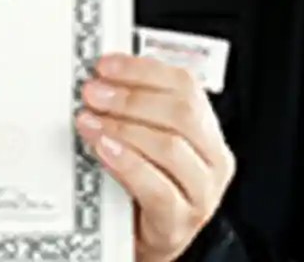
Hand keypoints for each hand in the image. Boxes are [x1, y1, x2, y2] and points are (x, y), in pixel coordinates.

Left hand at [75, 54, 235, 261]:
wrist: (145, 238)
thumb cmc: (146, 185)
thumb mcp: (149, 140)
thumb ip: (138, 109)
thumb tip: (104, 77)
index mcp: (207, 130)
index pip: (186, 85)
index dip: (143, 70)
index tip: (107, 65)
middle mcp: (212, 158)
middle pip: (179, 112)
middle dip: (130, 97)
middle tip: (94, 92)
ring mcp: (201, 193)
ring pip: (169, 146)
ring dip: (122, 126)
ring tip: (91, 120)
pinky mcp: (179, 222)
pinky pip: (155, 187)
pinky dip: (126, 163)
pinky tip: (103, 149)